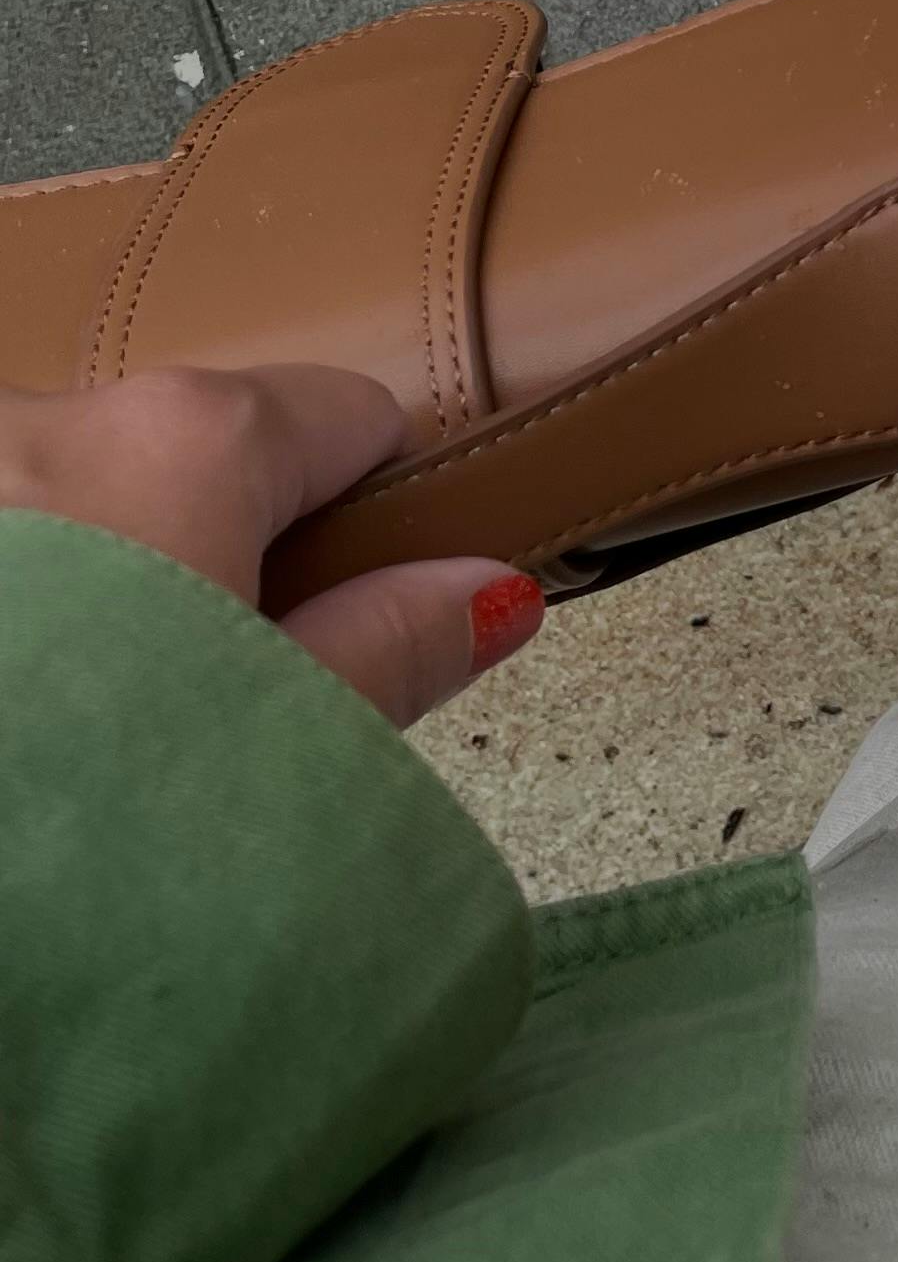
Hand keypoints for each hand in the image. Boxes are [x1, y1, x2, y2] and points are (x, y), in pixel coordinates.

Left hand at [0, 366, 542, 727]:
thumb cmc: (66, 847)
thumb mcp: (275, 762)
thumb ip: (389, 649)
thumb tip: (487, 589)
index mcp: (180, 440)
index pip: (345, 420)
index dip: (364, 526)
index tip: (342, 622)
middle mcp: (33, 414)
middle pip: (169, 464)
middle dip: (181, 567)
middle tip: (173, 723)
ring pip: (40, 510)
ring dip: (56, 593)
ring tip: (43, 752)